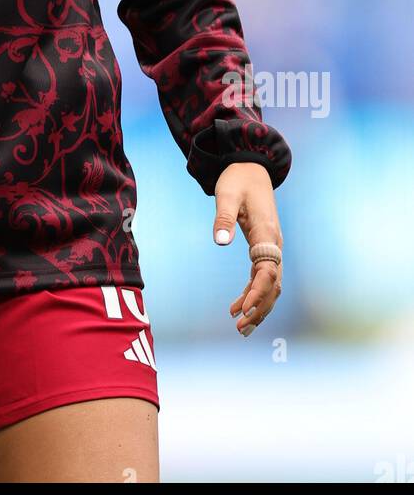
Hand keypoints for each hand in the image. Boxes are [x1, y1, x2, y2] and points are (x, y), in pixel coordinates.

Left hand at [212, 162, 282, 335]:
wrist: (251, 166)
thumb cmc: (237, 179)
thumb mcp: (226, 194)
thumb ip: (223, 218)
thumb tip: (219, 243)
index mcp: (267, 232)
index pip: (267, 270)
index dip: (258, 292)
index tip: (244, 310)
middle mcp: (274, 243)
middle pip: (273, 283)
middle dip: (260, 308)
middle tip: (240, 328)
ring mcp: (272, 246)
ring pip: (271, 284)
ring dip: (259, 306)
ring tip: (241, 327)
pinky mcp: (265, 246)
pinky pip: (264, 276)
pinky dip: (254, 293)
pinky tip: (240, 306)